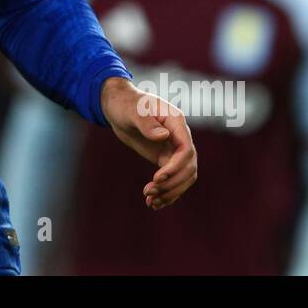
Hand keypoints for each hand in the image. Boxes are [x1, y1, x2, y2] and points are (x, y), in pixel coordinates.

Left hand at [100, 77, 196, 210]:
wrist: (118, 107)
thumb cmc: (126, 104)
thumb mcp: (133, 111)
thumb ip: (147, 123)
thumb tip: (164, 136)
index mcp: (176, 122)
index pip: (186, 150)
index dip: (175, 167)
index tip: (156, 178)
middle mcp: (180, 137)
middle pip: (189, 167)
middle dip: (172, 183)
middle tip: (148, 192)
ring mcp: (174, 149)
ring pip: (184, 177)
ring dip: (170, 192)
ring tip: (150, 201)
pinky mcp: (166, 158)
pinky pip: (174, 179)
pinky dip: (167, 193)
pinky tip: (153, 204)